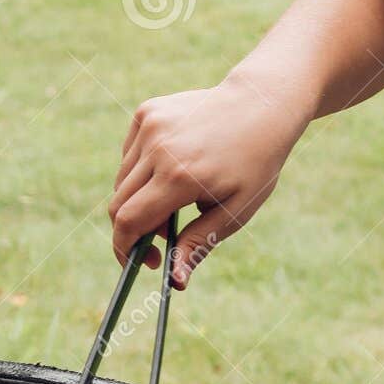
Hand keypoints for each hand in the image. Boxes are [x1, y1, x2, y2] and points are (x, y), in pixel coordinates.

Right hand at [110, 79, 309, 286]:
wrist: (264, 102)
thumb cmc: (255, 162)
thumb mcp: (235, 210)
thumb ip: (198, 243)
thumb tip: (174, 281)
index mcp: (180, 176)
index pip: (129, 222)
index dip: (124, 248)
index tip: (136, 263)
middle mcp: (158, 148)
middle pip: (119, 204)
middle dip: (131, 229)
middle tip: (159, 241)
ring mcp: (150, 126)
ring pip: (122, 181)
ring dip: (139, 198)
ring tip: (174, 199)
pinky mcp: (147, 112)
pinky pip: (129, 155)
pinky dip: (141, 170)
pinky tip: (172, 165)